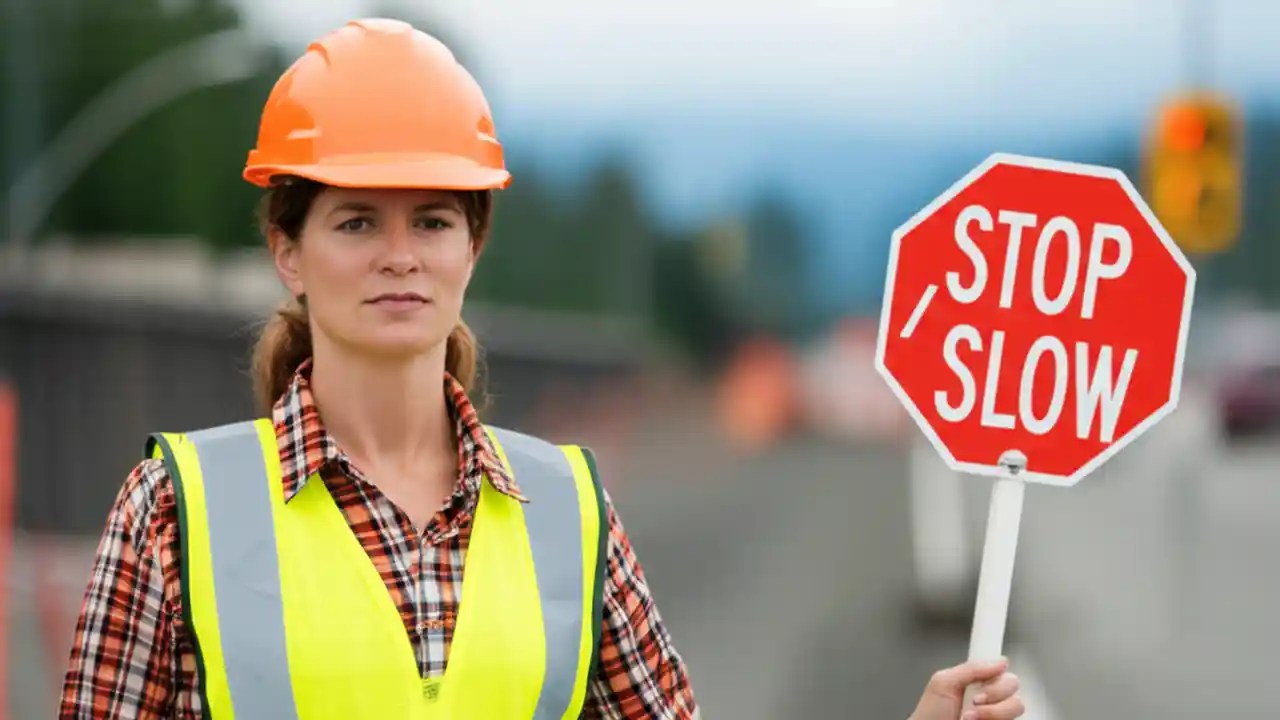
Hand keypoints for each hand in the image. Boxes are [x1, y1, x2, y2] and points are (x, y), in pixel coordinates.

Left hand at [909, 657, 1023, 719]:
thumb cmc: (929, 717)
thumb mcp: (943, 683)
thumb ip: (970, 669)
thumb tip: (1000, 661)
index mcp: (976, 683)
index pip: (1002, 669)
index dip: (998, 673)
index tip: (984, 680)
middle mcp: (990, 699)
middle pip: (1014, 685)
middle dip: (994, 692)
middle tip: (974, 701)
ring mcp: (996, 716)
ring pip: (1017, 705)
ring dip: (993, 712)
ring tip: (969, 718)